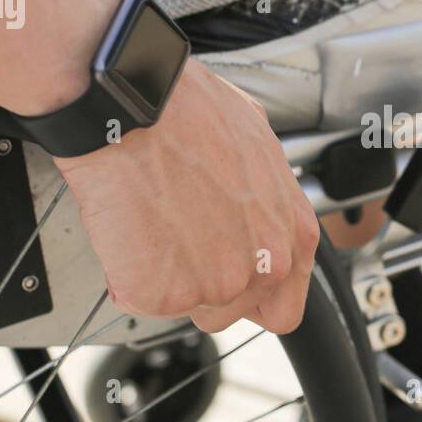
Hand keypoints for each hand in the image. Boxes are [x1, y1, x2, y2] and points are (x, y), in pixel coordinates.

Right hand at [53, 60, 319, 334]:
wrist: (135, 108)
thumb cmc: (189, 113)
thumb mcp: (259, 148)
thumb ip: (267, 201)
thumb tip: (253, 211)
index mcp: (294, 234)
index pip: (284, 307)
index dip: (251, 298)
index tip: (229, 281)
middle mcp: (265, 266)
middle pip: (231, 313)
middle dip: (202, 286)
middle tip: (179, 242)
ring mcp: (217, 285)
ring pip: (187, 308)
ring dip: (167, 280)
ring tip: (155, 227)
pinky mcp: (165, 294)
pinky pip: (142, 300)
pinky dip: (128, 275)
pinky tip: (130, 230)